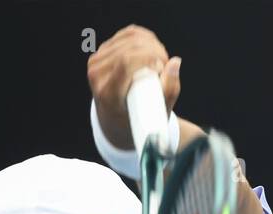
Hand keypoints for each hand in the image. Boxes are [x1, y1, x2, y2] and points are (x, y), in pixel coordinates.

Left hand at [87, 24, 181, 150]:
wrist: (115, 121)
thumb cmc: (138, 120)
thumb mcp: (157, 114)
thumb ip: (169, 90)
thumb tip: (175, 62)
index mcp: (107, 95)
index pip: (125, 63)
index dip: (148, 57)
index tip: (163, 66)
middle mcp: (97, 76)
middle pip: (130, 48)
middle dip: (154, 50)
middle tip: (165, 65)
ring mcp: (96, 62)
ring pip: (130, 37)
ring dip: (152, 44)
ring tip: (160, 60)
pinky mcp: (102, 52)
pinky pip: (128, 34)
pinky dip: (145, 38)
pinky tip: (153, 49)